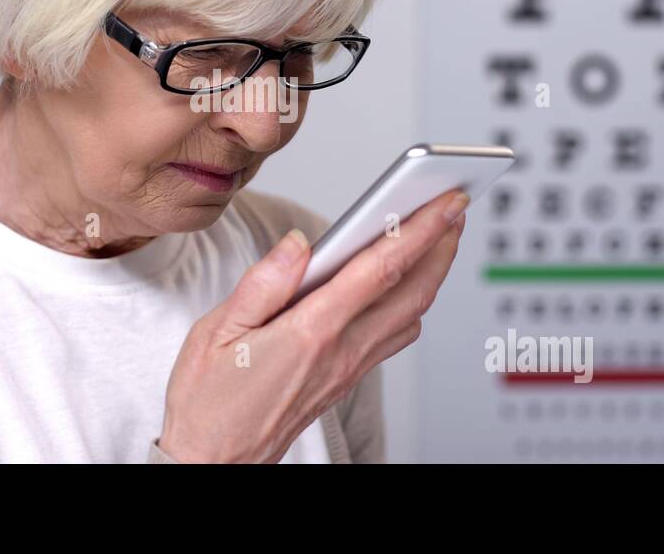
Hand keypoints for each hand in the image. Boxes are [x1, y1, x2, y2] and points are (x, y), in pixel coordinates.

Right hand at [157, 188, 467, 462]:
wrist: (214, 462)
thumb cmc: (207, 402)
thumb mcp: (215, 332)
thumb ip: (262, 283)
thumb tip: (299, 243)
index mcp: (309, 332)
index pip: (379, 271)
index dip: (419, 231)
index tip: (445, 202)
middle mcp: (339, 352)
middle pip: (412, 291)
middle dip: (442, 245)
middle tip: (456, 208)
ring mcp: (348, 369)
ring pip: (410, 315)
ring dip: (431, 274)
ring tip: (435, 237)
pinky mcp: (345, 380)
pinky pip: (393, 337)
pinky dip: (410, 304)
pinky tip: (401, 287)